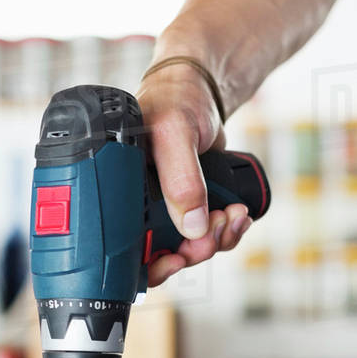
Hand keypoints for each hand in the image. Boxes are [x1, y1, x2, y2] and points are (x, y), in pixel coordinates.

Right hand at [136, 62, 254, 286]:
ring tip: (232, 216)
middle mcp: (137, 204)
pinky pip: (208, 234)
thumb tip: (192, 229)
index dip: (152, 264)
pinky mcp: (191, 206)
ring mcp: (166, 208)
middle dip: (194, 252)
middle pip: (162, 255)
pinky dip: (227, 231)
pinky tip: (238, 215)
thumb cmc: (176, 101)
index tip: (177, 261)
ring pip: (190, 247)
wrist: (202, 92)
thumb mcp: (174, 134)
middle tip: (214, 232)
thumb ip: (182, 179)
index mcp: (118, 192)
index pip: (124, 248)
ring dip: (217, 240)